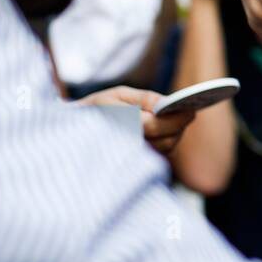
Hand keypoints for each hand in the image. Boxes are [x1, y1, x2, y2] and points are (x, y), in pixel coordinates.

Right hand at [76, 86, 197, 157]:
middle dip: (178, 126)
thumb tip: (169, 103)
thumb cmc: (95, 109)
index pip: (157, 125)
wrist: (70, 134)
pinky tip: (163, 131)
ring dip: (173, 135)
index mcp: (121, 127)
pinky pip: (157, 155)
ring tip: (174, 120)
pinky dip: (164, 142)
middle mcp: (128, 147)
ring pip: (164, 150)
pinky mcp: (135, 165)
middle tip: (188, 112)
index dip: (178, 118)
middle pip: (166, 141)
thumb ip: (144, 99)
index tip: (191, 110)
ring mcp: (132, 159)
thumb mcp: (117, 96)